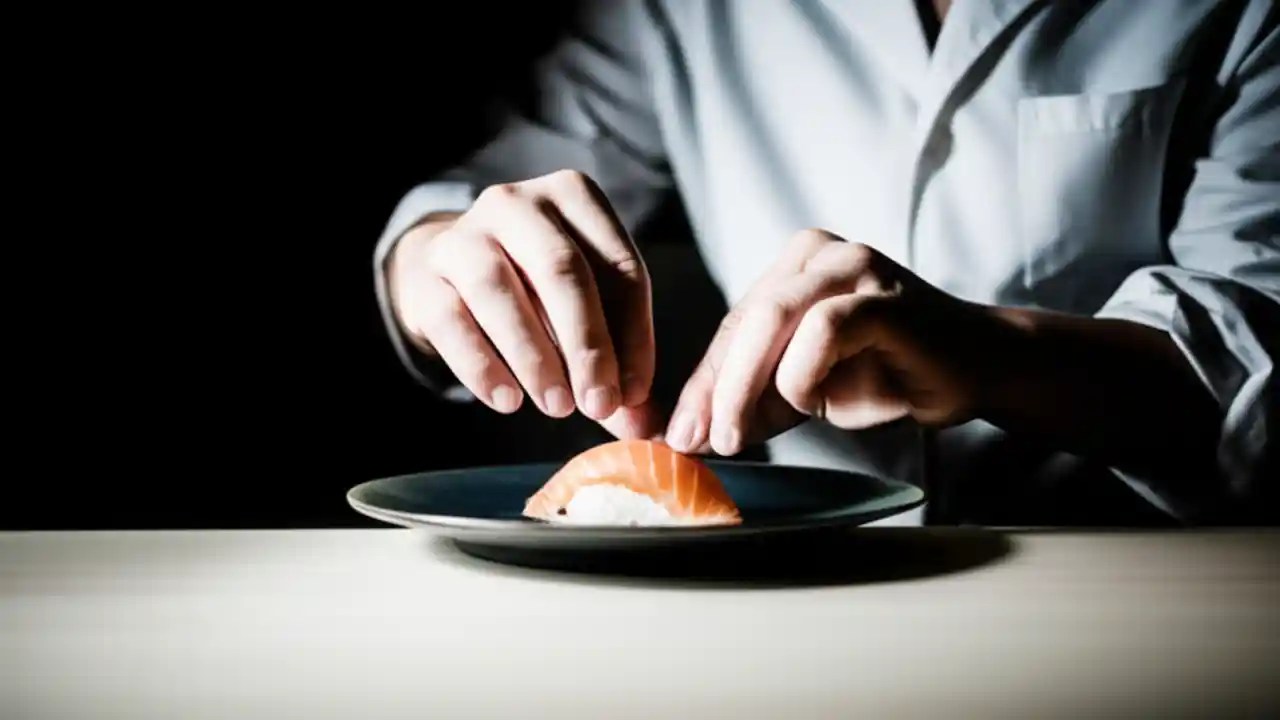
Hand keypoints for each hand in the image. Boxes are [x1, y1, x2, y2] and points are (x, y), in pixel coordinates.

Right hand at [388, 170, 658, 436]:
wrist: (451, 270)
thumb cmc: (537, 287)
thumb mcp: (586, 305)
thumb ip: (617, 357)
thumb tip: (643, 426)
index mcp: (575, 195)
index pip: (619, 266)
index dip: (634, 335)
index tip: (635, 393)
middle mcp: (517, 202)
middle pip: (561, 271)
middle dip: (587, 345)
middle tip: (600, 405)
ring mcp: (465, 233)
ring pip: (500, 291)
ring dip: (534, 357)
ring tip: (558, 408)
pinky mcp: (427, 275)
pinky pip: (453, 321)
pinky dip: (482, 366)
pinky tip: (508, 401)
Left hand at [665, 229, 1014, 454]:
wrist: (974, 370)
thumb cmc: (888, 375)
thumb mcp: (803, 391)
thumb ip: (753, 400)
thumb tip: (693, 433)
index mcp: (793, 265)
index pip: (733, 325)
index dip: (703, 381)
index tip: (680, 432)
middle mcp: (819, 253)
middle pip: (744, 320)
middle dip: (712, 386)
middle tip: (698, 440)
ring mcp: (853, 265)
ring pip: (772, 318)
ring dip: (744, 384)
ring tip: (735, 435)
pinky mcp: (884, 295)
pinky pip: (823, 329)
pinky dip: (803, 374)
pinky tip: (811, 406)